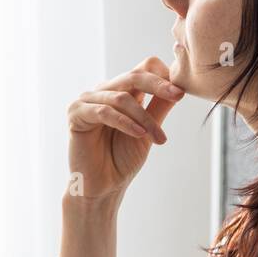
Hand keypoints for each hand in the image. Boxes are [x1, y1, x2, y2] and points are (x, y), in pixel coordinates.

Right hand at [67, 55, 184, 202]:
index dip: (163, 76)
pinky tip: (139, 134)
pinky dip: (125, 123)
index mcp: (121, 92)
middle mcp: (103, 92)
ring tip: (158, 137)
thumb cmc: (122, 160)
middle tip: (177, 95)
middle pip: (134, 76)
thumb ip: (159, 107)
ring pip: (121, 98)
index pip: (143, 69)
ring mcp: (87, 101)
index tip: (181, 91)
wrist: (104, 187)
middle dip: (158, 86)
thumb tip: (179, 85)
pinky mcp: (76, 114)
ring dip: (144, 118)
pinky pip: (104, 112)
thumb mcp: (148, 130)